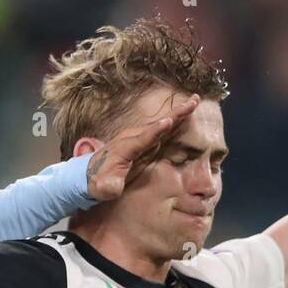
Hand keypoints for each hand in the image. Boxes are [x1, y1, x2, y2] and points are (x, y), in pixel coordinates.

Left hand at [85, 93, 199, 200]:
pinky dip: (176, 121)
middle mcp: (133, 138)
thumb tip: (109, 187)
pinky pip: (163, 130)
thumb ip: (107, 186)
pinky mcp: (145, 142)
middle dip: (175, 114)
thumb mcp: (101, 187)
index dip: (156, 131)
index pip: (143, 138)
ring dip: (179, 113)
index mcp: (125, 148)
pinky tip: (187, 114)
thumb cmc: (99, 181)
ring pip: (162, 124)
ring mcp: (139, 138)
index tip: (168, 122)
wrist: (92, 174)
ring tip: (195, 101)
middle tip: (193, 101)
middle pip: (157, 124)